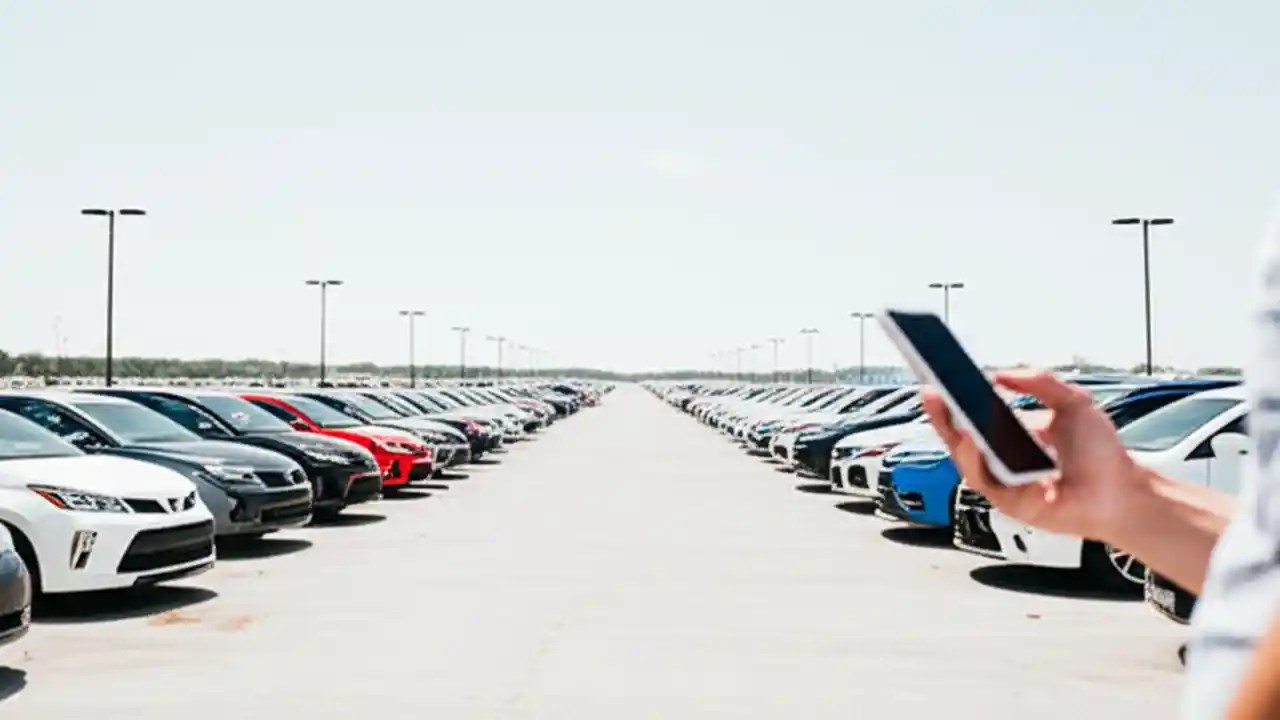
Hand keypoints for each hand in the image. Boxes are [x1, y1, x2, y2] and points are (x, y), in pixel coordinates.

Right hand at [922, 371, 1145, 542]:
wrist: (1124, 491)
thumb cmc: (1100, 455)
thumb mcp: (1072, 403)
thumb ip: (1040, 382)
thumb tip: (1000, 374)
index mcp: (1008, 437)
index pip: (969, 419)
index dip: (950, 403)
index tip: (936, 382)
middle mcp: (1001, 463)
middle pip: (959, 442)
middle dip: (943, 420)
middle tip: (934, 398)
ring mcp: (1005, 486)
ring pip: (970, 467)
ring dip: (962, 448)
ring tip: (962, 428)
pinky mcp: (1015, 506)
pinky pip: (996, 489)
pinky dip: (993, 472)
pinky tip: (994, 455)